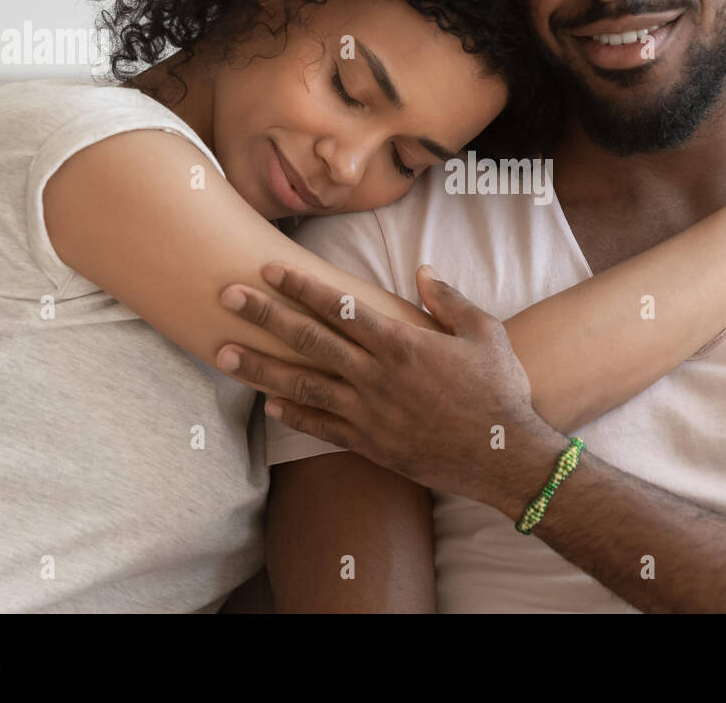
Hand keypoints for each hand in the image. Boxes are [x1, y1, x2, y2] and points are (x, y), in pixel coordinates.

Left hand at [215, 262, 561, 502]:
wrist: (503, 456)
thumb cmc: (499, 391)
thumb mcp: (485, 333)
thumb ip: (449, 300)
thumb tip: (422, 271)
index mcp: (402, 343)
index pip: (340, 306)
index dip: (302, 286)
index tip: (270, 270)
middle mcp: (376, 376)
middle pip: (308, 339)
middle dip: (263, 314)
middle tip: (225, 296)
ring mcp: (368, 412)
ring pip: (302, 384)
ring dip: (259, 367)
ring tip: (222, 352)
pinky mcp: (369, 444)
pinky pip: (320, 427)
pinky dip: (291, 414)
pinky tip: (266, 404)